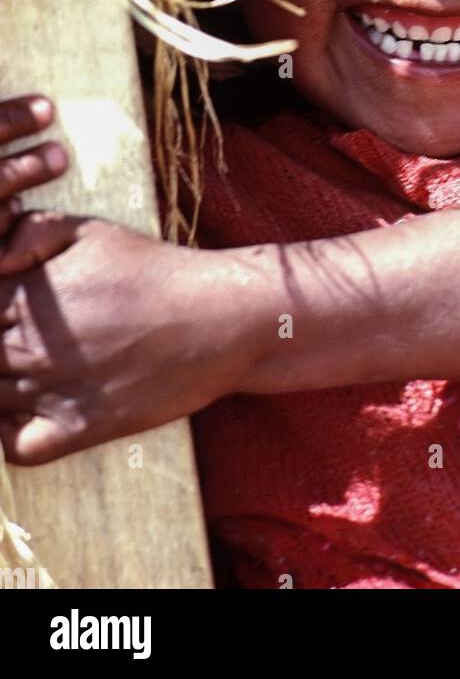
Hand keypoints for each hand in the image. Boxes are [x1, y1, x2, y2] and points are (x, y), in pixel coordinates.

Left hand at [0, 98, 249, 464]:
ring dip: (3, 382)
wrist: (218, 319)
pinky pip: (13, 448)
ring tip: (36, 364)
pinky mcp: (77, 429)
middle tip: (29, 338)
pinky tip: (24, 411)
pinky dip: (7, 435)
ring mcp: (51, 390)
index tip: (11, 308)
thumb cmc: (155, 270)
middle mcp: (30, 347)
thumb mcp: (91, 231)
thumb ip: (29, 233)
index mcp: (27, 296)